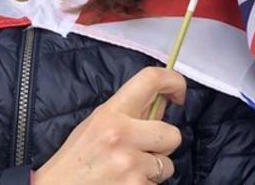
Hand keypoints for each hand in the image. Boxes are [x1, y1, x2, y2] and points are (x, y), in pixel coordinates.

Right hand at [34, 67, 185, 183]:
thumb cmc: (75, 160)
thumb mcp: (95, 126)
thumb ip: (128, 114)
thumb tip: (163, 101)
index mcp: (110, 113)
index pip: (150, 80)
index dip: (174, 81)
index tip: (179, 93)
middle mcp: (121, 135)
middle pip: (172, 133)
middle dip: (163, 145)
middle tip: (142, 152)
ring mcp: (130, 165)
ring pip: (167, 165)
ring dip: (152, 171)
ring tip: (125, 172)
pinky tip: (122, 184)